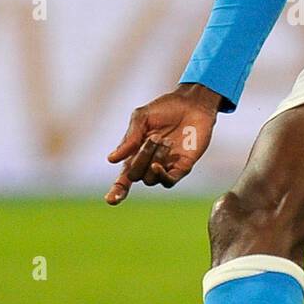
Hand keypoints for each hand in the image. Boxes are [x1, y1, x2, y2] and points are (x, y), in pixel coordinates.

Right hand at [105, 83, 221, 204]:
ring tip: (165, 140)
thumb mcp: (141, 117)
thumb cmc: (165, 109)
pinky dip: (161, 175)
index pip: (124, 178)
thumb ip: (129, 138)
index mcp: (136, 153)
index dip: (117, 191)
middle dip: (140, 158)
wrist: (192, 103)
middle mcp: (149, 163)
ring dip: (153, 159)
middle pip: (135, 176)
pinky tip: (158, 164)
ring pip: (150, 178)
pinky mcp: (182, 167)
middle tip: (154, 137)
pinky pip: (168, 181)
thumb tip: (112, 159)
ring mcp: (166, 166)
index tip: (111, 200)